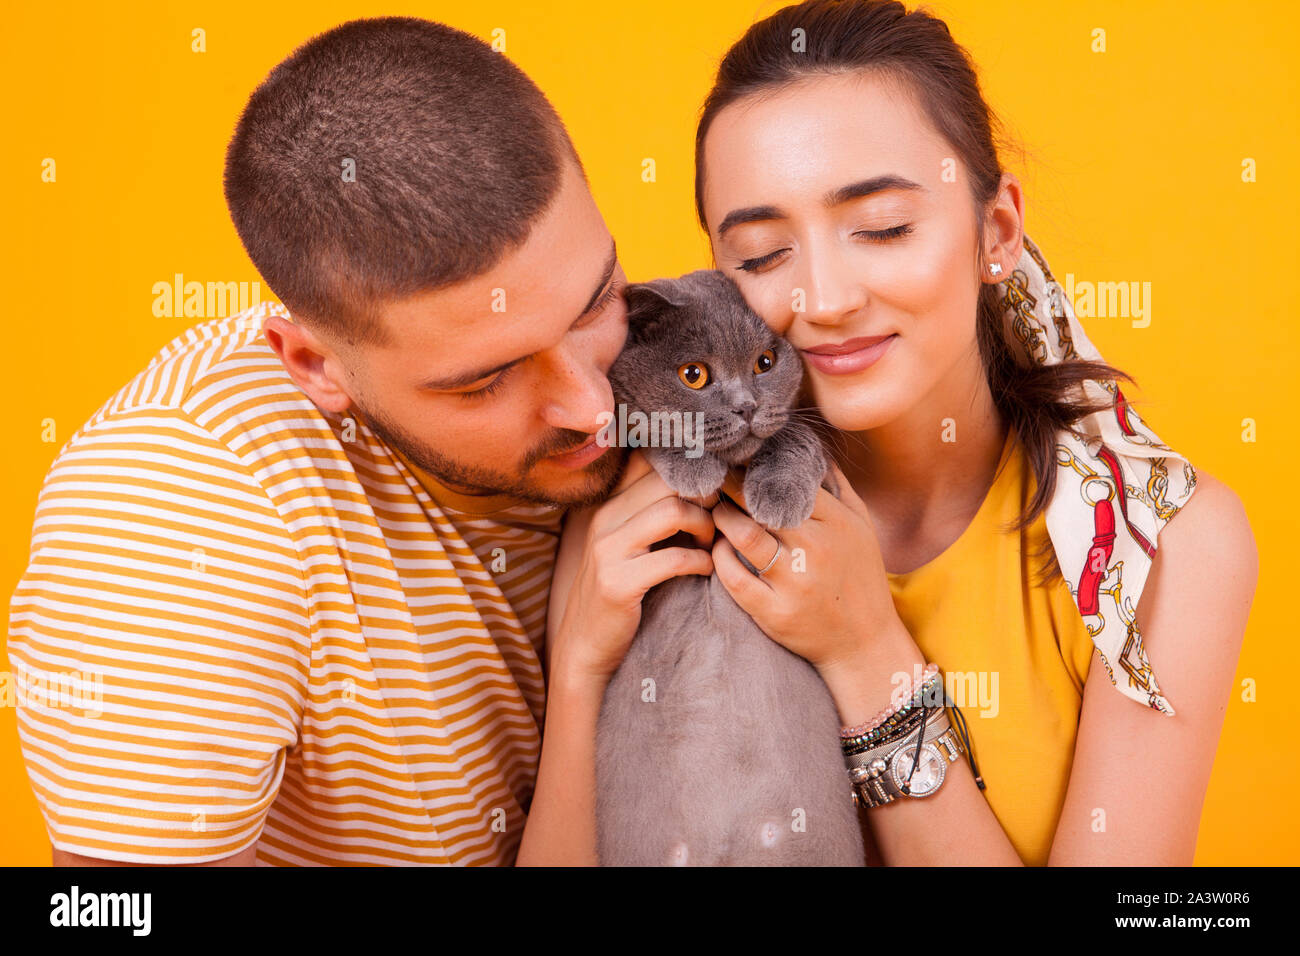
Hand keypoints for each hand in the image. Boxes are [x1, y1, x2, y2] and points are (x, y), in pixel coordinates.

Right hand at [549, 451, 715, 686]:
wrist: (584, 647)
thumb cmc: (617, 594)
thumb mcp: (626, 547)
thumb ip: (650, 516)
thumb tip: (696, 487)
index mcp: (608, 507)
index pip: (654, 466)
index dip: (692, 476)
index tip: (712, 496)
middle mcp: (605, 521)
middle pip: (668, 483)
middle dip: (704, 500)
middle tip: (718, 523)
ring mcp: (608, 551)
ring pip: (673, 512)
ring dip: (705, 527)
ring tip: (710, 546)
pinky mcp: (619, 583)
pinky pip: (675, 558)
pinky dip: (701, 562)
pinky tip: (705, 570)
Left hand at [710, 461, 923, 715]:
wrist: (866, 643)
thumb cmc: (861, 579)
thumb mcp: (862, 528)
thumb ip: (840, 488)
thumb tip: (814, 453)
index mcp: (837, 523)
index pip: (788, 483)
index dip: (757, 469)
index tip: (736, 459)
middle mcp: (817, 549)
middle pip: (761, 505)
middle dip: (730, 487)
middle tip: (711, 477)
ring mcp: (795, 582)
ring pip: (744, 536)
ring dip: (721, 518)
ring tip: (712, 509)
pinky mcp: (775, 612)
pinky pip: (735, 578)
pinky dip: (720, 557)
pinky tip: (716, 547)